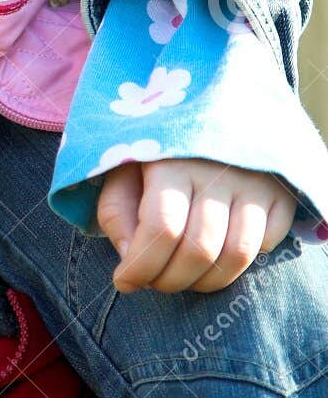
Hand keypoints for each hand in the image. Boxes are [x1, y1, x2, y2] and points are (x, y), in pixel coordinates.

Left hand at [96, 158, 296, 293]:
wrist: (212, 116)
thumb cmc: (159, 152)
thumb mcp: (124, 169)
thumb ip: (117, 212)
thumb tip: (130, 258)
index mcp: (172, 160)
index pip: (162, 228)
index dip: (141, 266)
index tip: (124, 281)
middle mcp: (218, 170)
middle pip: (200, 249)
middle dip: (170, 280)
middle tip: (154, 282)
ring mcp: (255, 182)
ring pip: (238, 255)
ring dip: (206, 282)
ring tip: (184, 276)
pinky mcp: (280, 192)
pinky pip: (268, 243)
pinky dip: (242, 261)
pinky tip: (218, 250)